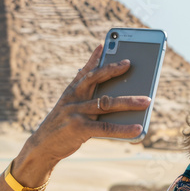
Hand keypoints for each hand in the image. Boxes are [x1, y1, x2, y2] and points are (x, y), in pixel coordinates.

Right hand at [14, 46, 150, 176]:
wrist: (42, 146)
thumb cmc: (61, 125)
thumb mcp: (67, 106)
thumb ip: (82, 94)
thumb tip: (97, 85)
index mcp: (71, 92)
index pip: (84, 72)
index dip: (94, 58)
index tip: (103, 44)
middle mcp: (73, 99)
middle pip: (95, 80)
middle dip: (112, 70)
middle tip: (129, 64)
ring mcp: (76, 113)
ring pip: (107, 104)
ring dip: (129, 102)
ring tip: (147, 100)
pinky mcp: (80, 129)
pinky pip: (107, 128)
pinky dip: (124, 129)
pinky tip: (138, 129)